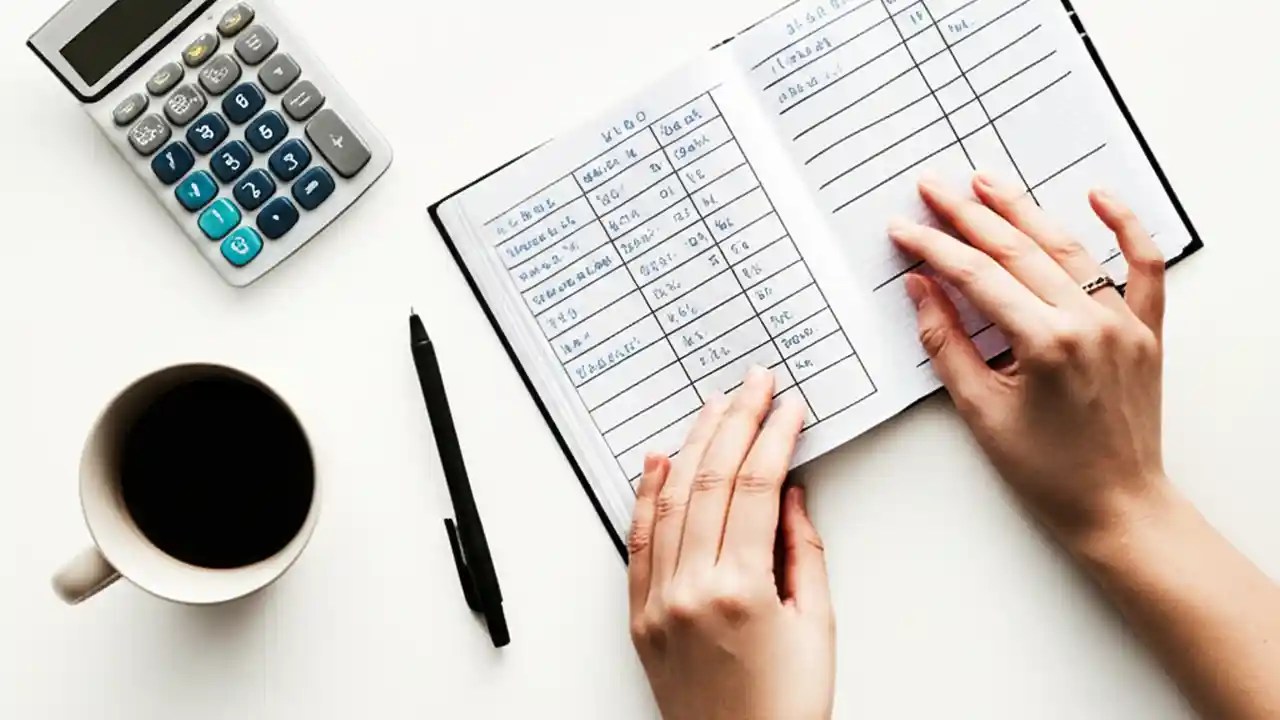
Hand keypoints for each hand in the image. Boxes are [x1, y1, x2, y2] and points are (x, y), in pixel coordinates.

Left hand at [627, 368, 834, 719]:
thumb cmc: (785, 707)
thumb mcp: (817, 627)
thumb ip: (802, 552)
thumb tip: (789, 495)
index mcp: (741, 589)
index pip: (754, 486)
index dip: (774, 437)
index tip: (788, 407)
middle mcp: (691, 588)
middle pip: (710, 480)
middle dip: (736, 422)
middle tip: (753, 384)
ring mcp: (658, 600)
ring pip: (670, 501)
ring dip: (693, 445)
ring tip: (714, 406)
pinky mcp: (639, 614)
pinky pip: (637, 540)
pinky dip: (647, 495)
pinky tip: (658, 460)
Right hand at [890, 172, 1169, 545]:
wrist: (1116, 506)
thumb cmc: (1048, 472)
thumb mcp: (980, 411)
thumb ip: (947, 343)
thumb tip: (921, 288)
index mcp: (1045, 343)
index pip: (977, 275)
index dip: (934, 248)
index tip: (904, 229)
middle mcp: (1088, 322)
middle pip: (1017, 250)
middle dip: (968, 215)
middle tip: (933, 187)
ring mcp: (1122, 321)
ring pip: (1067, 248)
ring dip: (1023, 210)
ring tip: (986, 181)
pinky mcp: (1146, 330)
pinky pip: (1143, 266)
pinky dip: (1125, 227)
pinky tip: (1099, 196)